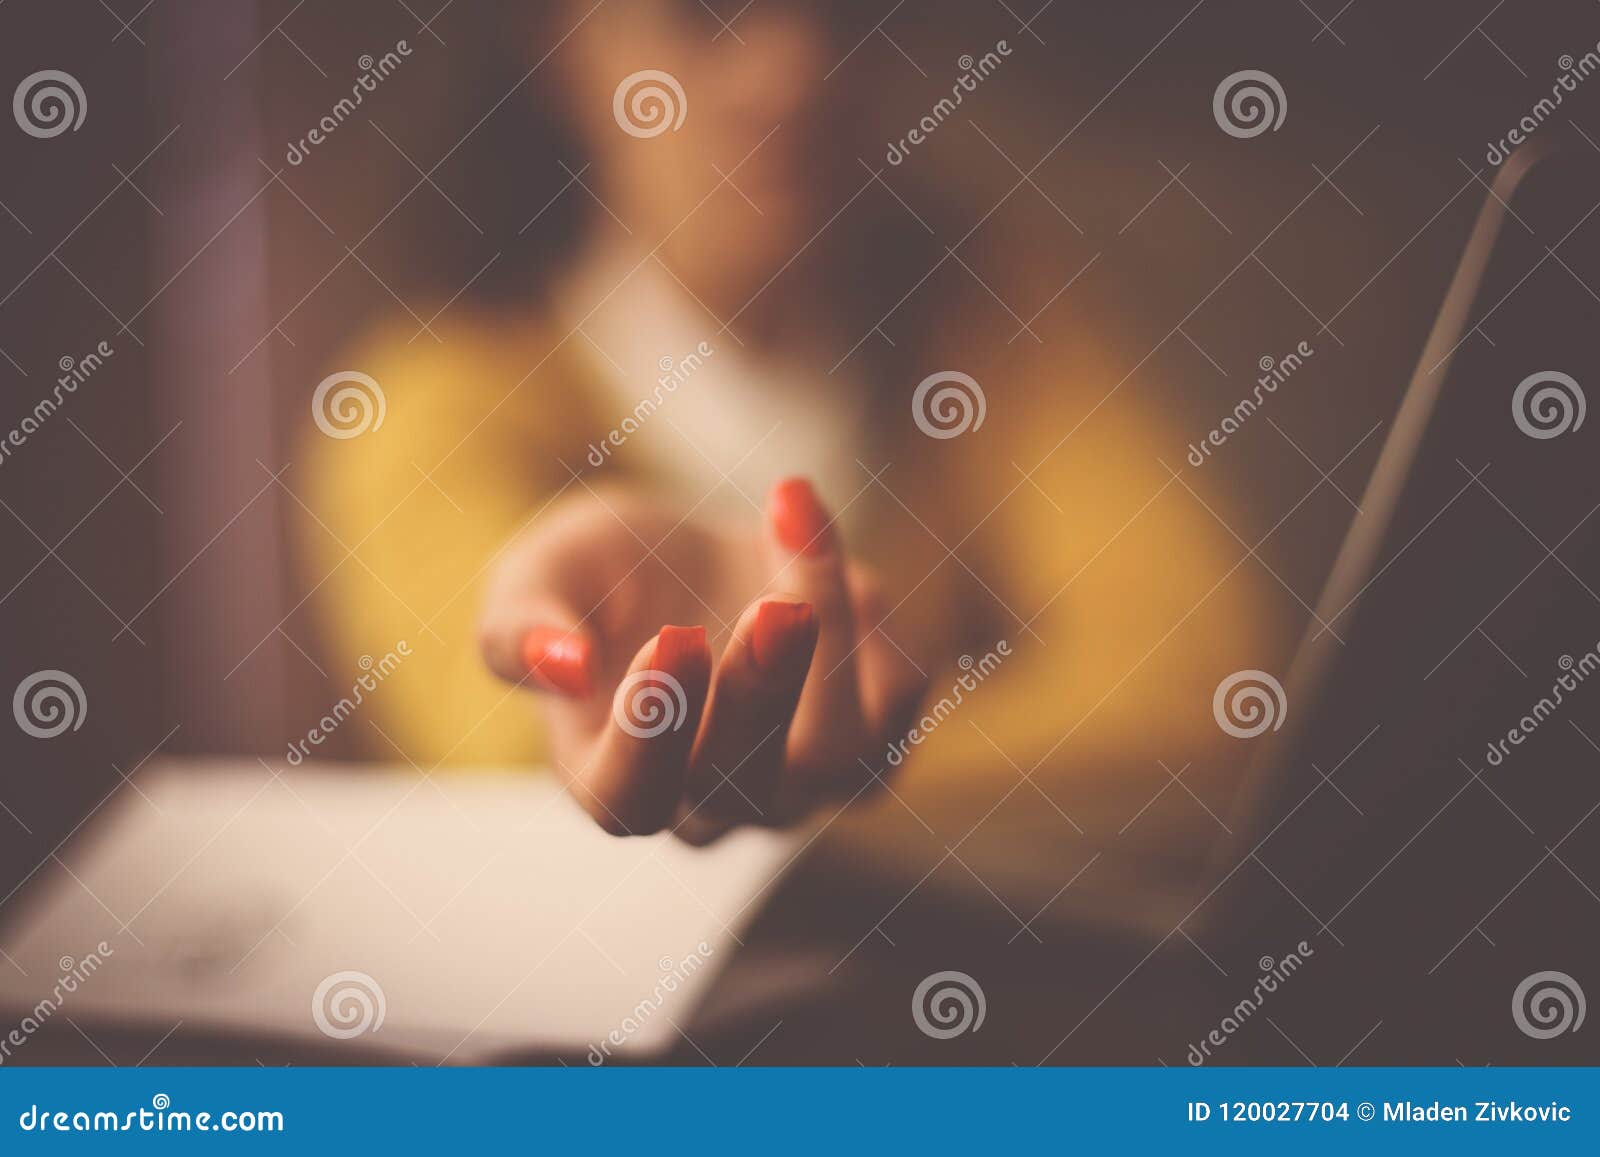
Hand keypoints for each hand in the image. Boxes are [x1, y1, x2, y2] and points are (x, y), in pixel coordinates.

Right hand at [478, 478, 927, 841]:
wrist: (684, 555)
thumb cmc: (597, 575)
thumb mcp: (535, 577)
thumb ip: (519, 628)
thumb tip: (563, 666)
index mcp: (607, 775)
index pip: (628, 800)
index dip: (652, 734)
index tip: (670, 638)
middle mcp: (708, 801)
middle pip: (744, 786)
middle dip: (765, 694)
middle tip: (776, 608)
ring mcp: (797, 783)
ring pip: (839, 756)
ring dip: (833, 642)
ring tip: (793, 521)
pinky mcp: (868, 737)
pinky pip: (896, 708)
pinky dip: (879, 625)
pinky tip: (826, 544)